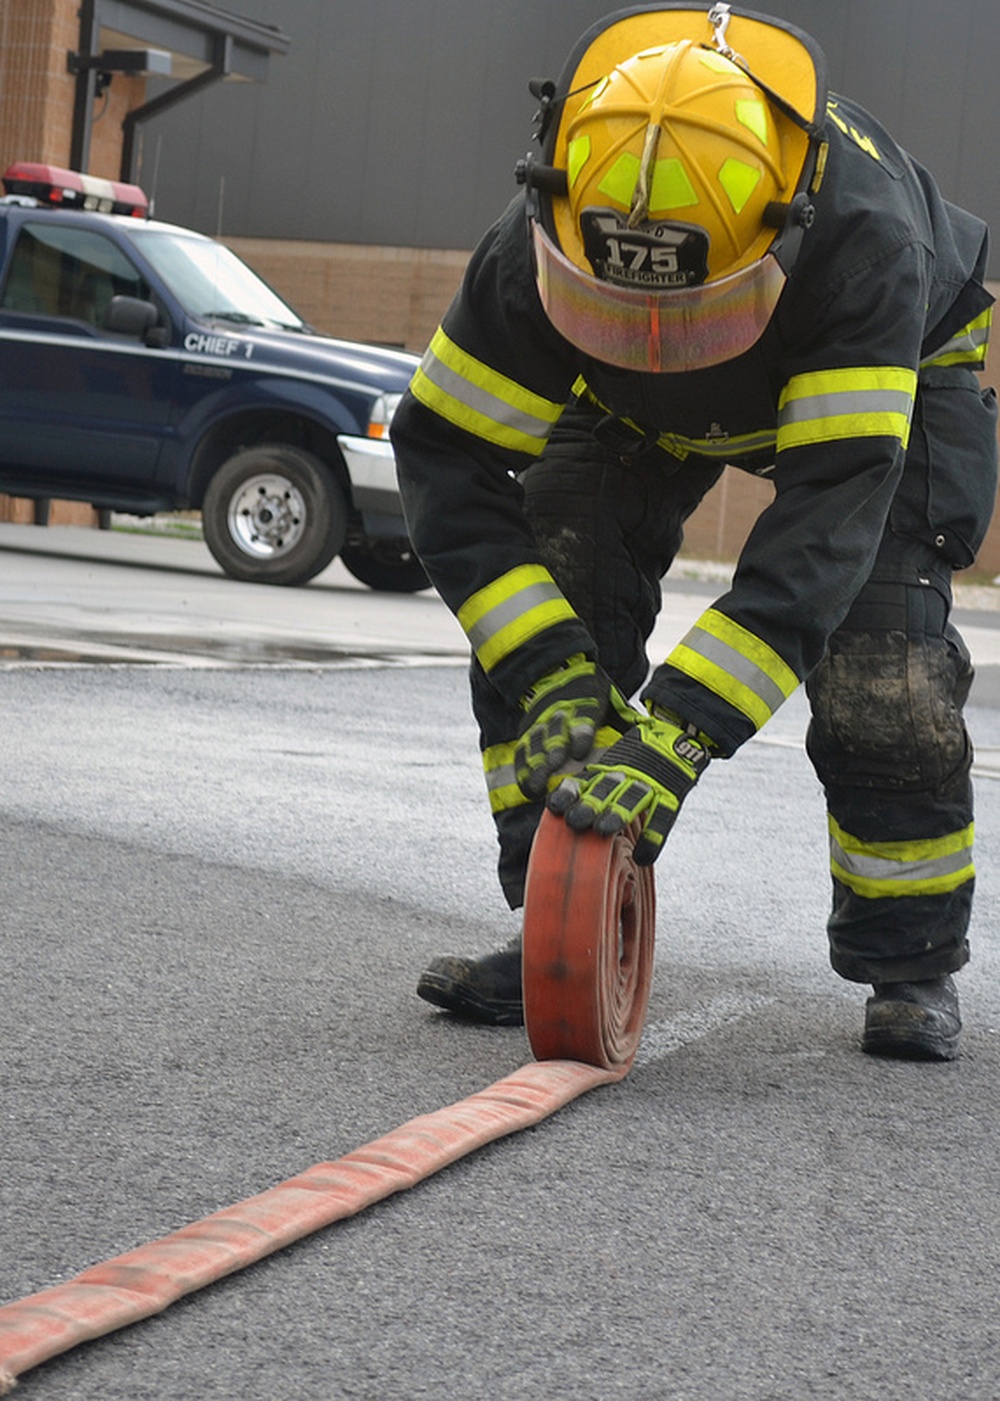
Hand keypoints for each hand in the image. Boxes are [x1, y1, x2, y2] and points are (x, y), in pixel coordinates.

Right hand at [515, 654, 626, 799]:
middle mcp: (560, 713)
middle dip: (553, 752)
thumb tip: (649, 734)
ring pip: (536, 743)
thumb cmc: (590, 691)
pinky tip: (525, 787)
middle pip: (555, 734)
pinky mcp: (527, 730)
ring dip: (535, 765)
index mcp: (584, 704)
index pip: (582, 719)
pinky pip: (523, 750)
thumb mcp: (610, 698)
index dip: (580, 734)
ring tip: (536, 786)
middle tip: (554, 771)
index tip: (581, 752)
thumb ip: (625, 719)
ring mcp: (541, 722)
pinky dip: (522, 768)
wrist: (556, 671)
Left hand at [548, 709, 710, 864]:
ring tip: (603, 829)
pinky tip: (644, 856)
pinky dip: (654, 836)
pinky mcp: (672, 793)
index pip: (584, 782)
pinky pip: (663, 815)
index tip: (554, 807)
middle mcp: (626, 775)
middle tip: (574, 820)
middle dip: (589, 805)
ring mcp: (650, 783)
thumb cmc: (638, 754)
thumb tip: (560, 807)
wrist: (676, 732)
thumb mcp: (611, 761)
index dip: (569, 794)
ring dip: (617, 814)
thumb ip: (591, 782)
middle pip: (604, 789)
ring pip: (631, 798)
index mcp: (608, 768)